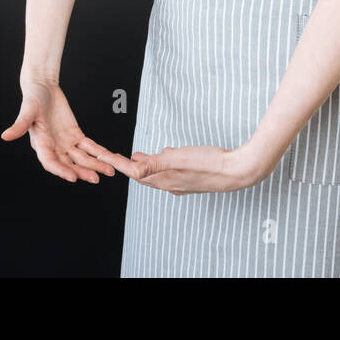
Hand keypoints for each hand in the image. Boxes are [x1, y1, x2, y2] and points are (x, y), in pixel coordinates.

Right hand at [1, 79, 123, 183]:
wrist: (43, 86)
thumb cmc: (33, 98)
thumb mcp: (27, 110)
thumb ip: (19, 125)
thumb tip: (5, 136)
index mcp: (41, 144)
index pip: (51, 162)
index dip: (61, 170)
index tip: (73, 177)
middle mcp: (54, 147)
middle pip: (69, 164)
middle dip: (83, 171)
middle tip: (96, 178)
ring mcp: (66, 143)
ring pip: (82, 158)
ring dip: (95, 165)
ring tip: (109, 171)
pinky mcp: (76, 135)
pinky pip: (89, 146)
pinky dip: (99, 152)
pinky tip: (109, 157)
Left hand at [98, 144, 265, 194]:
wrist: (238, 171)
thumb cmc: (210, 163)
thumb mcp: (179, 159)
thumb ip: (156, 163)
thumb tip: (133, 168)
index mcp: (165, 180)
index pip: (134, 172)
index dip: (117, 163)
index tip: (101, 155)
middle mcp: (171, 184)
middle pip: (143, 175)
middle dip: (127, 165)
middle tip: (112, 156)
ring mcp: (182, 183)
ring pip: (156, 174)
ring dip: (144, 165)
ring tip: (135, 155)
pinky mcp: (192, 178)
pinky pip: (170, 172)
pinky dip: (161, 163)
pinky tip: (165, 154)